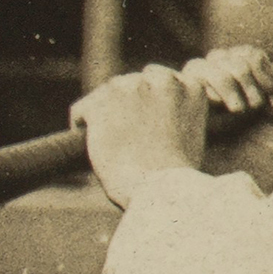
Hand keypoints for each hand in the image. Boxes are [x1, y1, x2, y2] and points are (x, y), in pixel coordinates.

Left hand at [72, 66, 208, 207]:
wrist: (160, 194)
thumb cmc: (177, 179)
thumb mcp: (190, 137)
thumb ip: (174, 114)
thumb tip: (148, 110)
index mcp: (190, 87)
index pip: (165, 80)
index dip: (154, 101)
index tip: (150, 122)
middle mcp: (160, 79)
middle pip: (134, 84)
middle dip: (129, 105)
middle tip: (128, 138)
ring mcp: (128, 88)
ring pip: (107, 94)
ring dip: (107, 114)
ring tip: (112, 144)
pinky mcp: (99, 104)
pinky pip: (82, 110)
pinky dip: (82, 123)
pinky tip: (89, 141)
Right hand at [180, 45, 272, 195]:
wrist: (233, 202)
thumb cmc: (260, 169)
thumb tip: (262, 61)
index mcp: (243, 95)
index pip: (241, 56)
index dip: (251, 60)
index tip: (265, 89)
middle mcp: (216, 96)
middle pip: (220, 56)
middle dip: (240, 71)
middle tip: (253, 103)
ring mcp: (193, 104)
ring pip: (200, 65)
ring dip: (224, 77)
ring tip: (238, 108)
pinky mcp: (174, 112)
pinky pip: (182, 80)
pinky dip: (204, 83)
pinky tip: (214, 105)